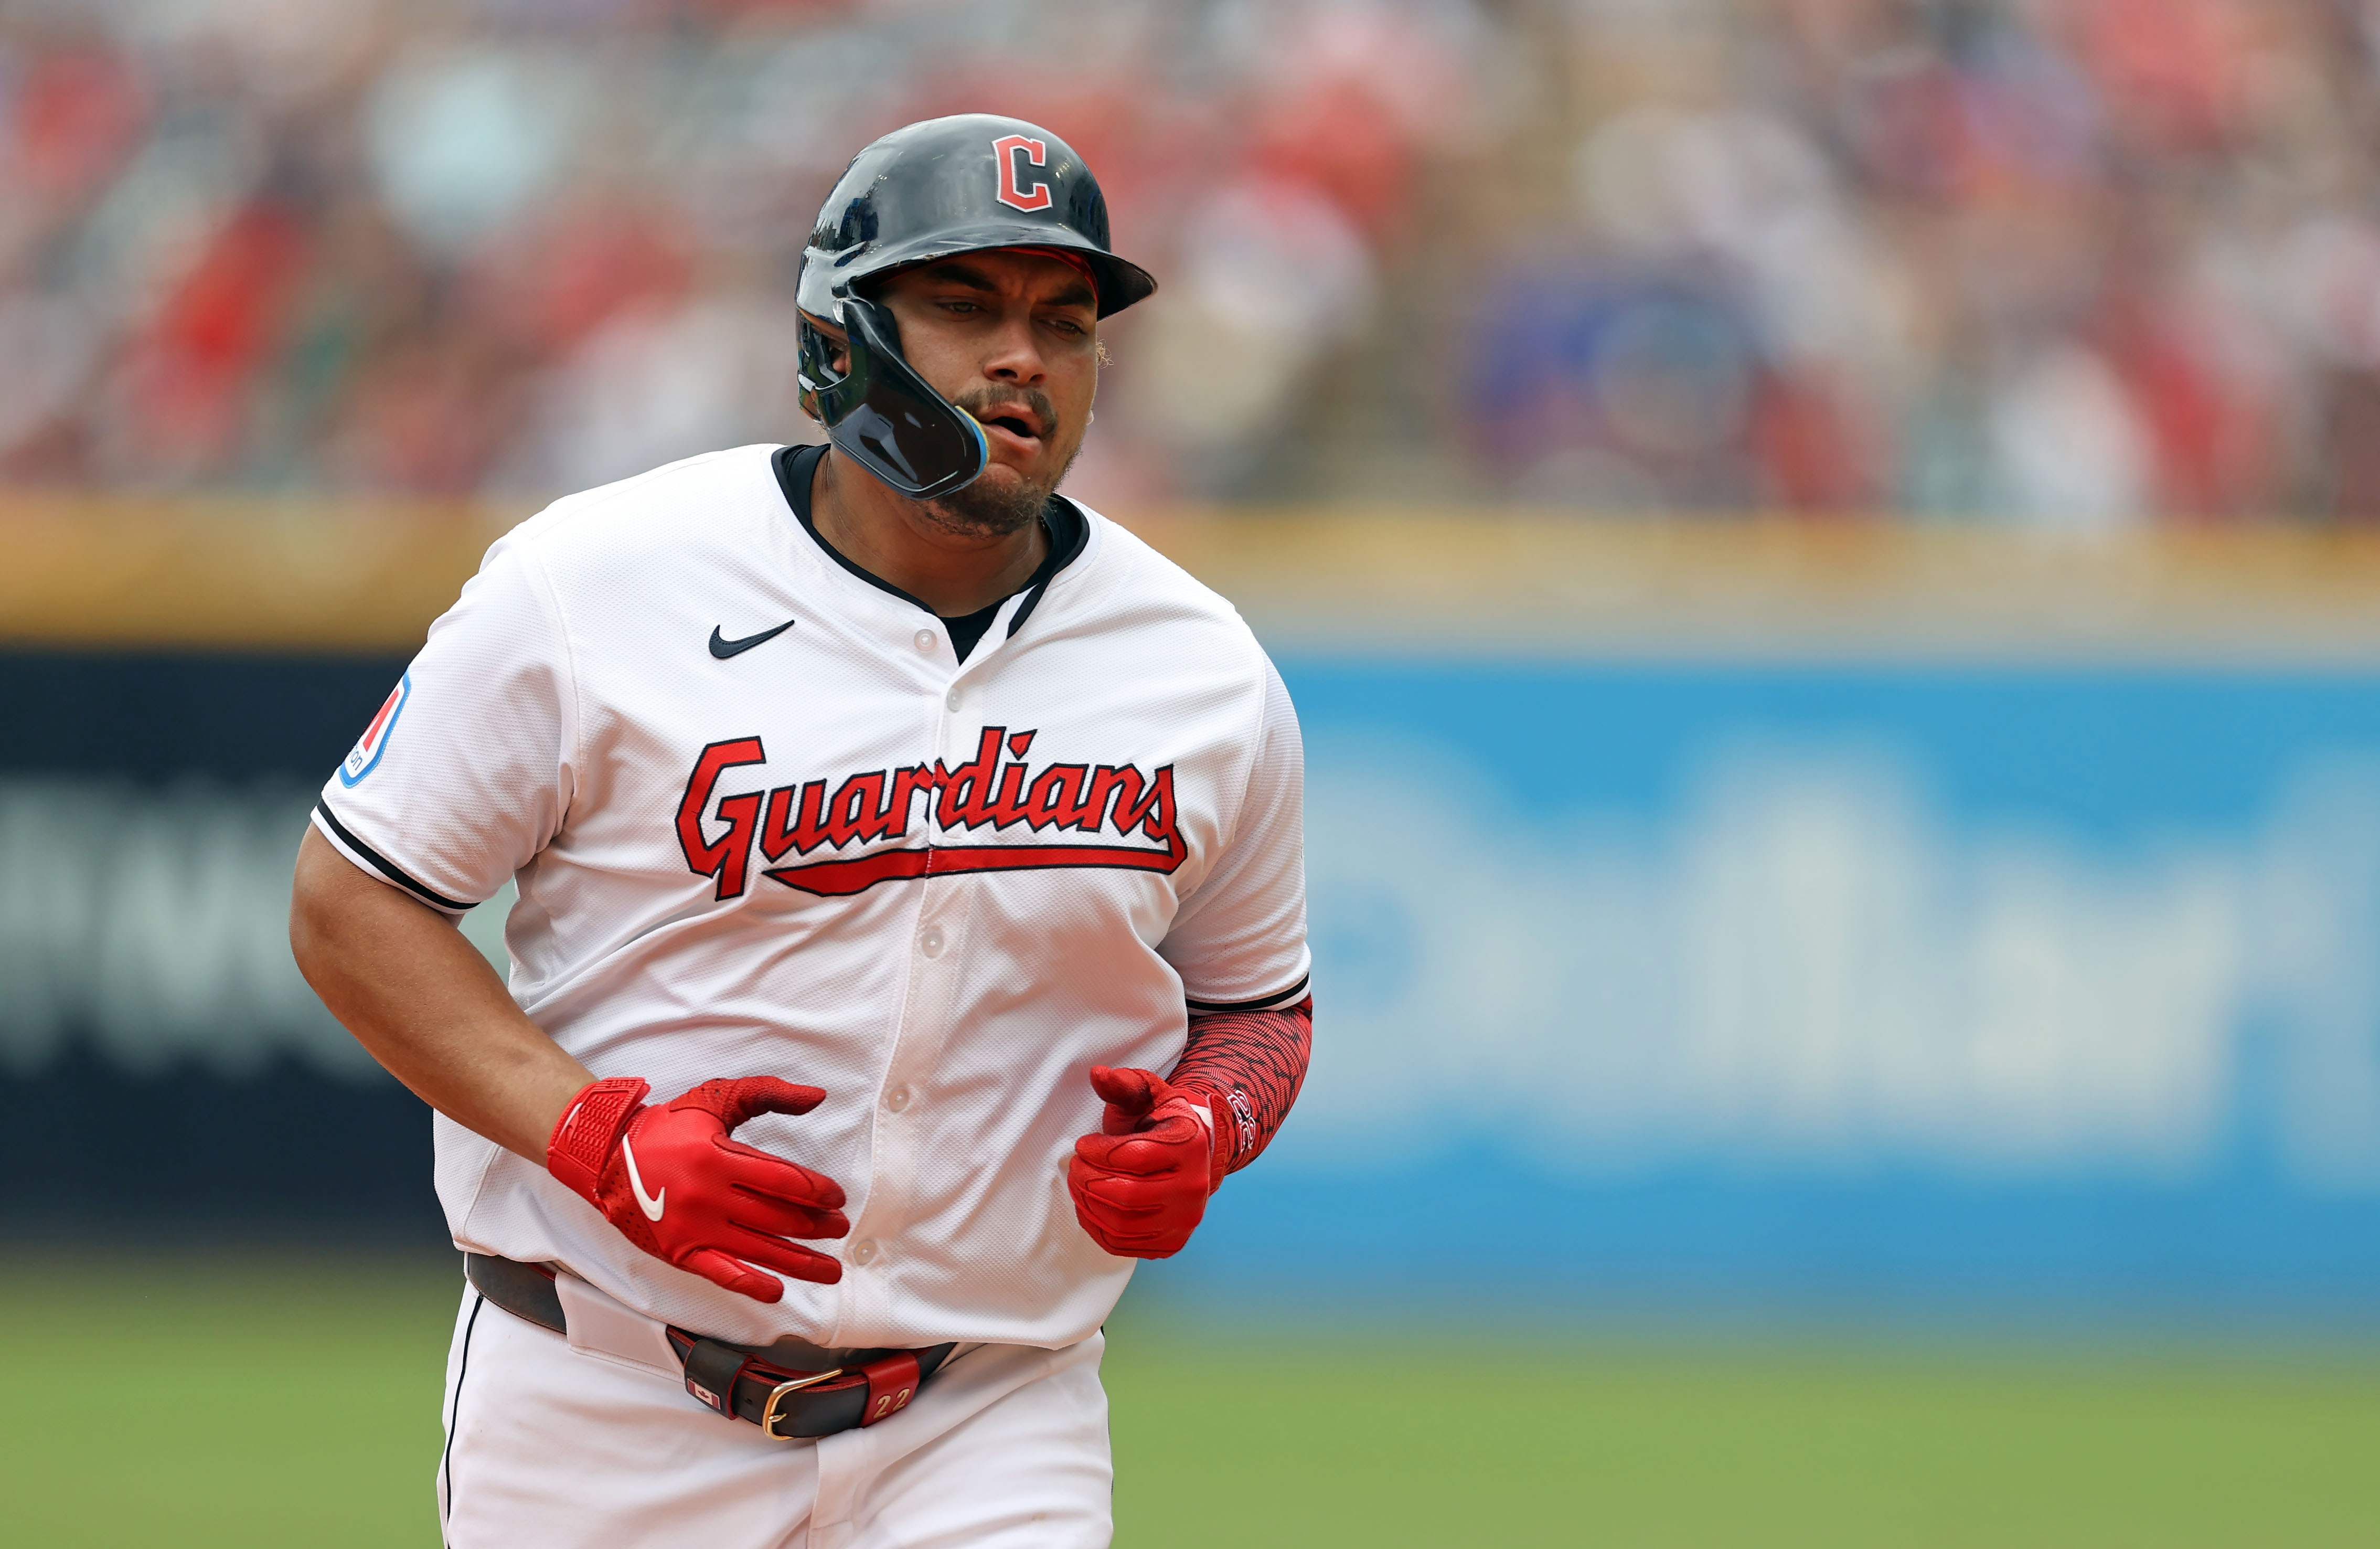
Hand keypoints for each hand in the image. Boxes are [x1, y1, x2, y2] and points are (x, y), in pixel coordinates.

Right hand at [546, 1076, 848, 1301]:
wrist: (609, 1157)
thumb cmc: (670, 1126)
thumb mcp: (716, 1098)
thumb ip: (769, 1093)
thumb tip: (817, 1097)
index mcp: (717, 1156)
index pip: (782, 1180)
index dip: (817, 1191)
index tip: (838, 1198)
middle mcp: (706, 1196)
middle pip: (776, 1218)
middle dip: (817, 1227)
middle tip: (841, 1228)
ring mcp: (693, 1228)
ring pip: (759, 1251)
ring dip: (801, 1263)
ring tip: (831, 1269)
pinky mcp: (680, 1251)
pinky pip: (722, 1274)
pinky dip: (751, 1285)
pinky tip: (777, 1291)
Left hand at [1067, 1066, 1218, 1258]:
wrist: (1192, 1157)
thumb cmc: (1161, 1122)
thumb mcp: (1148, 1095)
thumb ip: (1123, 1084)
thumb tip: (1097, 1074)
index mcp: (1191, 1146)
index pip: (1134, 1156)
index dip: (1097, 1150)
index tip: (1083, 1144)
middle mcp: (1194, 1188)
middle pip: (1126, 1194)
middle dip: (1087, 1179)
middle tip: (1074, 1166)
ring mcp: (1184, 1221)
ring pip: (1122, 1224)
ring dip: (1087, 1203)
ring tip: (1079, 1182)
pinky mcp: (1170, 1244)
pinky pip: (1122, 1245)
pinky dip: (1096, 1226)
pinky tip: (1090, 1205)